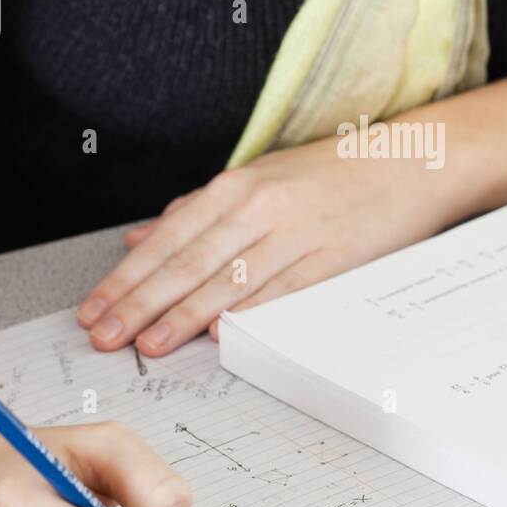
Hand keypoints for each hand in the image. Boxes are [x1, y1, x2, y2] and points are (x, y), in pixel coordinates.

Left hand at [77, 129, 456, 355]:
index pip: (168, 239)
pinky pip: (283, 290)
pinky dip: (250, 312)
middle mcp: (261, 206)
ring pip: (228, 280)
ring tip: (150, 344)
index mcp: (237, 186)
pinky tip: (220, 332)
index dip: (127, 277)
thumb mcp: (260, 178)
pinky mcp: (335, 256)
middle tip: (107, 337)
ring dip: (183, 316)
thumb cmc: (333, 173)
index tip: (95, 309)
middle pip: (189, 263)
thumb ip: (198, 210)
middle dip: (141, 304)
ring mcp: (298, 231)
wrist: (411, 162)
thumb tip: (139, 236)